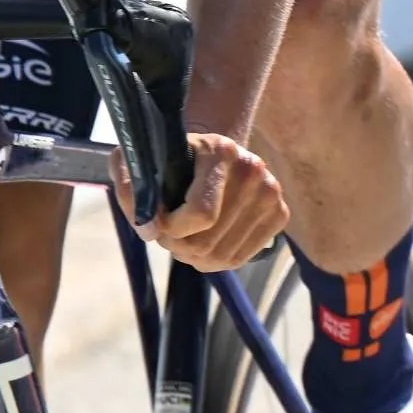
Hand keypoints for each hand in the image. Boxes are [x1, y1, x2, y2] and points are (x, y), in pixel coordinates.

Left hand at [143, 131, 287, 271]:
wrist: (215, 153)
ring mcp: (271, 192)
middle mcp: (253, 169)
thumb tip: (150, 231)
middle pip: (209, 240)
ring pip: (223, 255)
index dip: (172, 229)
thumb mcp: (143, 161)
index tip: (156, 223)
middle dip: (178, 245)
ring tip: (183, 239)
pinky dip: (215, 261)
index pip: (202, 212)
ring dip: (194, 256)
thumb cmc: (174, 158)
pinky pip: (240, 258)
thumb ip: (133, 190)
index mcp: (220, 150)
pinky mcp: (280, 214)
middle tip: (167, 234)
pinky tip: (203, 244)